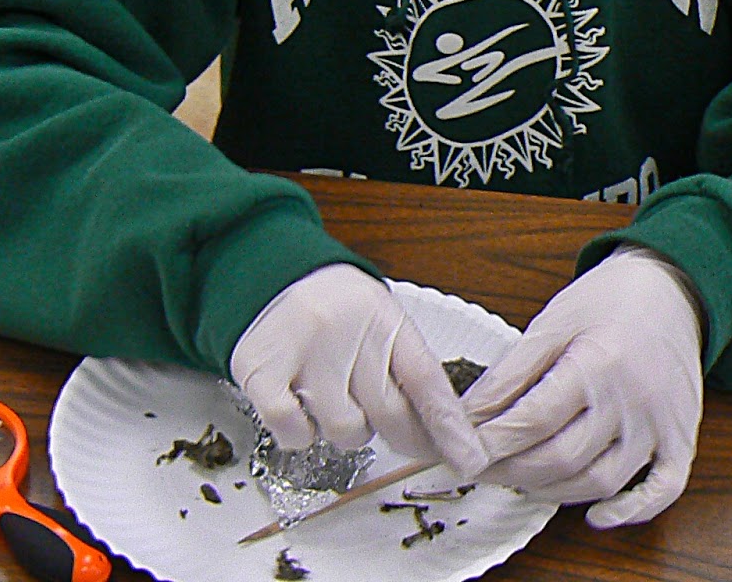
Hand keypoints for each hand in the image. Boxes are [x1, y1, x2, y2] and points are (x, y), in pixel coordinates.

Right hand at [229, 264, 488, 476]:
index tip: (469, 459)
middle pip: (390, 413)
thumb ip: (408, 369)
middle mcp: (346, 332)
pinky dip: (300, 433)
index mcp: (384, 318)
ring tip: (334, 396)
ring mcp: (304, 352)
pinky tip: (301, 406)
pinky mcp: (262, 373)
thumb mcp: (382, 321)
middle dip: (399, 433)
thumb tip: (445, 431)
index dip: (450, 426)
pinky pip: (294, 432)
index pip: (427, 380)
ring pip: (345, 431)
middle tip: (390, 425)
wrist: (273, 273)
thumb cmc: (336, 307)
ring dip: (346, 428)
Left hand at [463, 245, 703, 527]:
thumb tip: (468, 414)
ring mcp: (661, 424)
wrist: (669, 288)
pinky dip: (629, 512)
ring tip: (518, 479)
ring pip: (601, 480)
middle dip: (511, 470)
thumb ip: (511, 371)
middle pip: (563, 457)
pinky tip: (595, 515)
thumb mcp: (551, 321)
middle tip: (480, 469)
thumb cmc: (606, 301)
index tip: (460, 451)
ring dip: (552, 490)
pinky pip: (662, 492)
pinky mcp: (683, 439)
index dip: (492, 441)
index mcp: (599, 362)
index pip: (534, 420)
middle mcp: (633, 399)